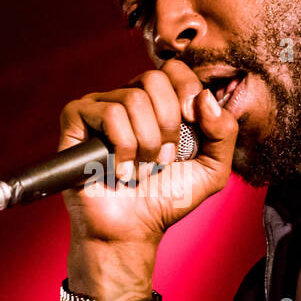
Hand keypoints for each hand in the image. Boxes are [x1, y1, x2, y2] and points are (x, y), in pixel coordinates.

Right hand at [57, 59, 237, 300]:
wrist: (132, 230)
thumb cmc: (166, 199)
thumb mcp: (212, 169)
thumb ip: (224, 132)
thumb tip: (205, 97)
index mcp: (157, 102)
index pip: (174, 69)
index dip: (186, 94)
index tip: (190, 128)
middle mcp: (127, 98)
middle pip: (154, 79)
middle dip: (168, 125)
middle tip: (163, 158)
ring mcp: (99, 107)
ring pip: (131, 100)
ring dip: (146, 145)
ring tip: (142, 170)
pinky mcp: (75, 120)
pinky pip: (108, 114)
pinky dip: (122, 147)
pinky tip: (120, 171)